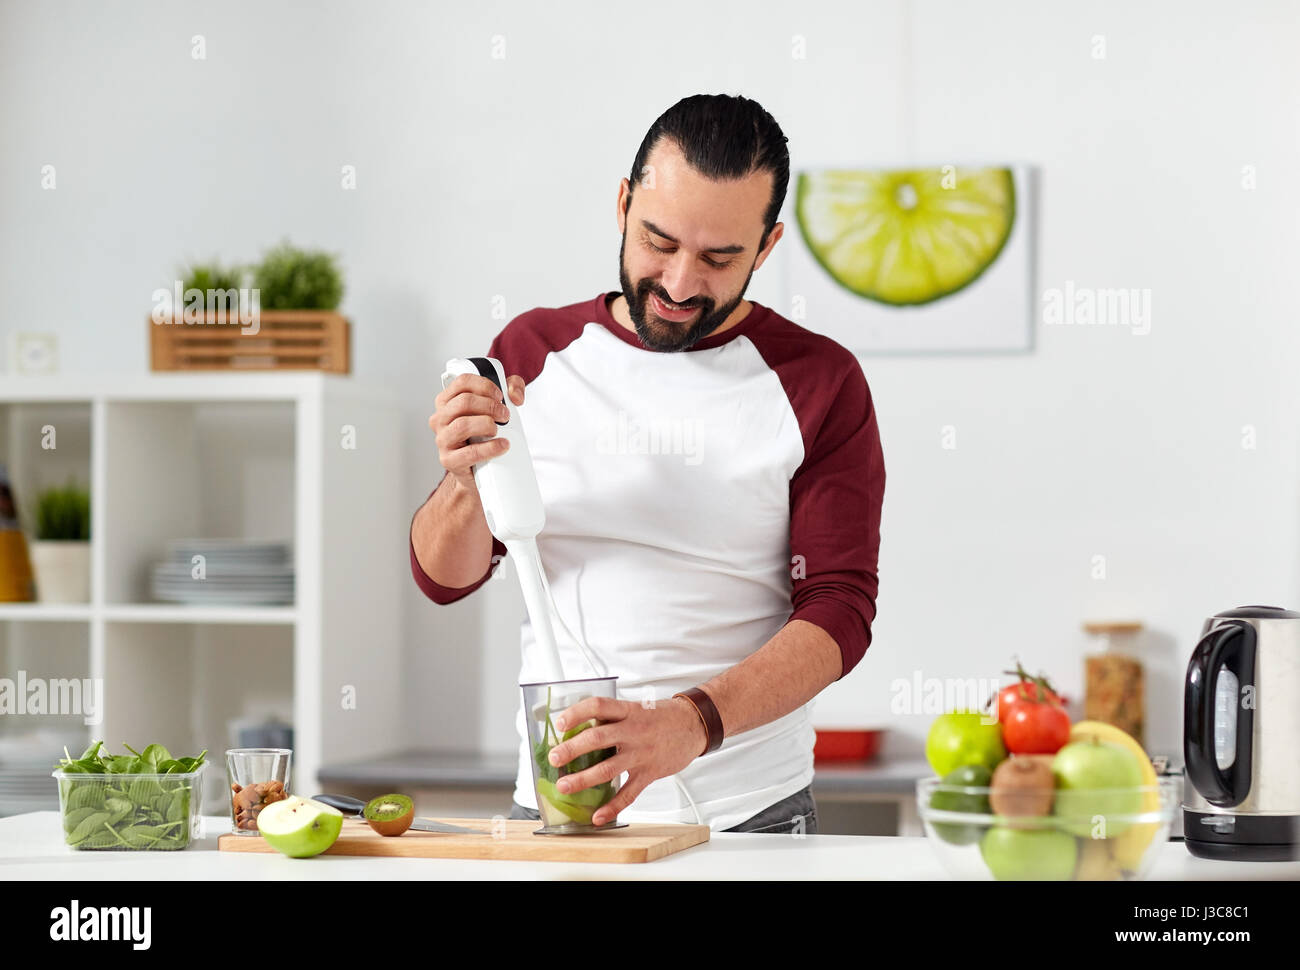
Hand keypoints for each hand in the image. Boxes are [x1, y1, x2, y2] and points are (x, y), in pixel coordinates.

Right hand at [430, 372, 525, 489]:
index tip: (500, 396)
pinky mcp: (449, 460)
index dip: (485, 386)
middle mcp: (441, 418)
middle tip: (504, 415)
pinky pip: (470, 452)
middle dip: (490, 406)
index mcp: (447, 401)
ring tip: (499, 430)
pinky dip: (490, 448)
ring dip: (487, 424)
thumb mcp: (498, 406)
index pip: (462, 382)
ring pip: (463, 425)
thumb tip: (515, 395)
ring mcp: (443, 439)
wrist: (480, 469)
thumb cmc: (484, 434)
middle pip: (464, 402)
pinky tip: (502, 445)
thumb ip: (512, 389)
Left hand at [547, 695, 707, 825]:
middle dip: (572, 749)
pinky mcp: (649, 773)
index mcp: (628, 711)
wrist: (693, 725)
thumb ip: (612, 718)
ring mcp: (641, 753)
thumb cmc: (661, 717)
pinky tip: (597, 816)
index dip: (577, 713)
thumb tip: (579, 729)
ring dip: (583, 779)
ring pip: (608, 768)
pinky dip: (612, 806)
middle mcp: (633, 731)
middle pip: (597, 738)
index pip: (598, 706)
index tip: (560, 722)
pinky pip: (628, 793)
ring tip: (564, 786)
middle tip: (554, 758)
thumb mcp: (636, 708)